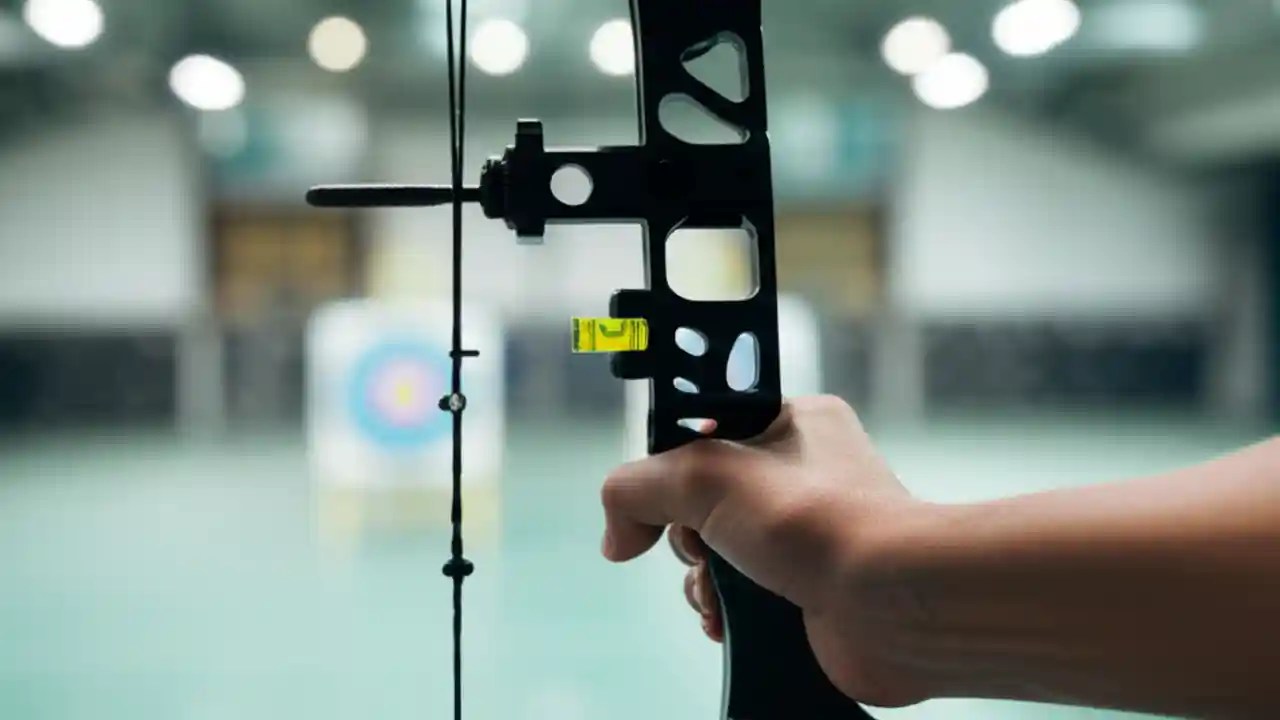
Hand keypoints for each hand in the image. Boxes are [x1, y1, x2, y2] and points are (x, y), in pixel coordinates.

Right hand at [600, 396, 930, 706]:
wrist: (890, 604)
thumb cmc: (815, 519)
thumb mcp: (705, 475)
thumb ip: (637, 488)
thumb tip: (616, 535)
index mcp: (792, 422)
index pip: (706, 430)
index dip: (674, 463)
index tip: (662, 493)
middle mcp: (803, 473)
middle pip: (700, 498)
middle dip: (685, 534)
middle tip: (704, 544)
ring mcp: (806, 533)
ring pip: (715, 551)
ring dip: (700, 579)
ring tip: (719, 593)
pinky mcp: (808, 586)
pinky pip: (740, 593)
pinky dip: (724, 609)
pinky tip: (728, 620)